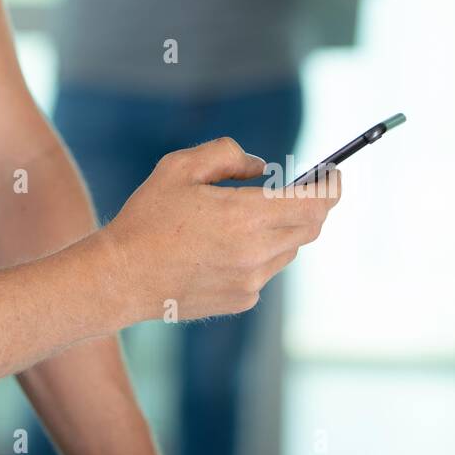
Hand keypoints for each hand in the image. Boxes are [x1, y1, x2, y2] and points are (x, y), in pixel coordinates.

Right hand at [101, 136, 340, 325]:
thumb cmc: (147, 218)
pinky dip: (259, 252)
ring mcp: (252, 281)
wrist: (121, 277)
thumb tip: (260, 166)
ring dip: (283, 228)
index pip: (314, 202)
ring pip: (289, 249)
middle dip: (314, 204)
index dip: (331, 186)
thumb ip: (226, 154)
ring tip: (251, 214)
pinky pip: (265, 271)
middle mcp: (256, 253)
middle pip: (310, 227)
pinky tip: (224, 245)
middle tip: (305, 187)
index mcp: (245, 216)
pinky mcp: (242, 300)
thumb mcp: (179, 167)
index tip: (333, 173)